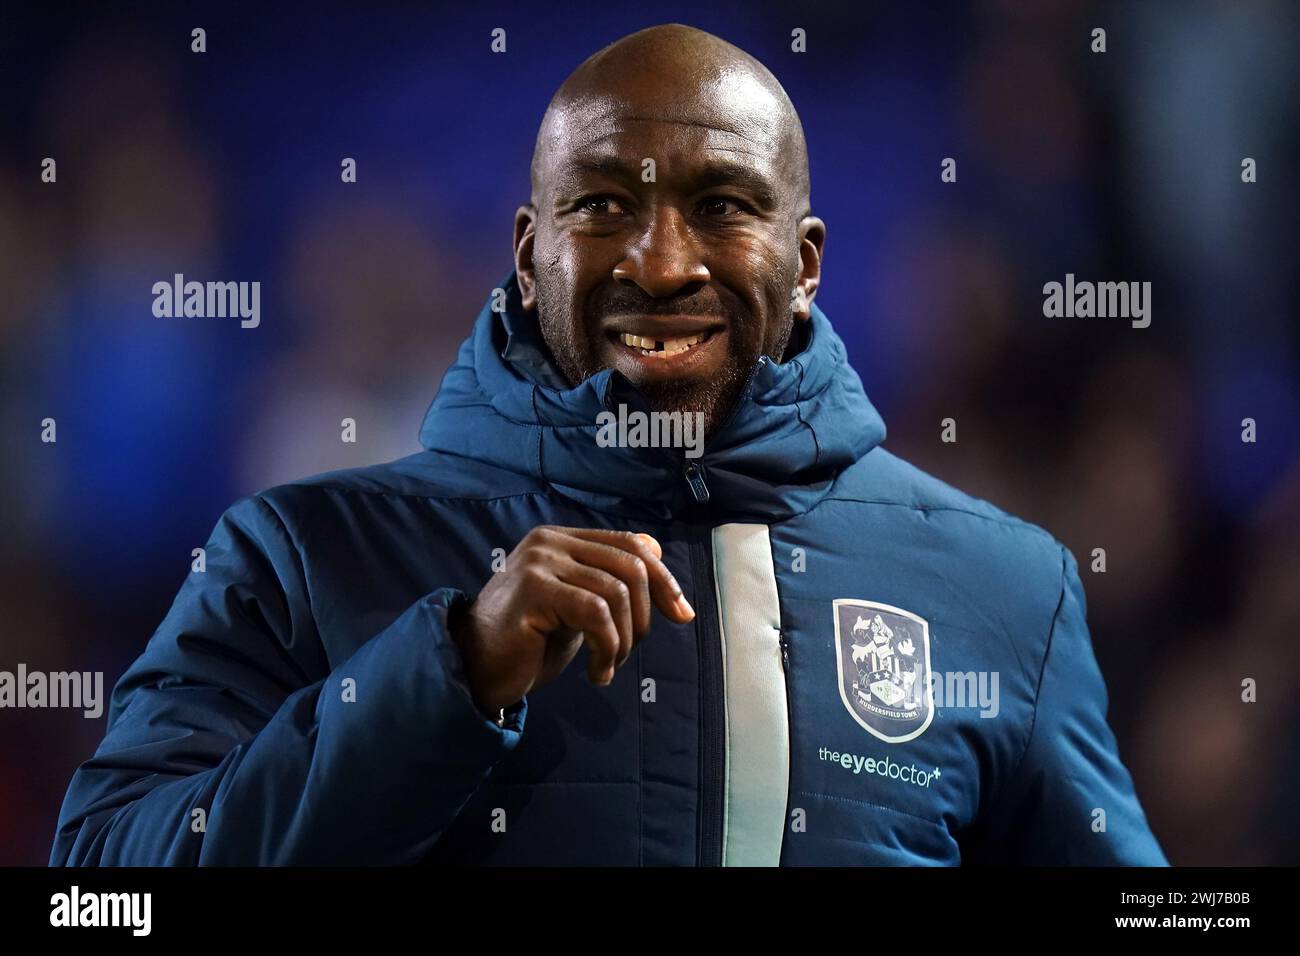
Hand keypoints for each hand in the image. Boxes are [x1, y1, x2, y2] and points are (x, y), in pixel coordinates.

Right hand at [449, 526, 694, 716]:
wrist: (476, 670)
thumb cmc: (530, 643)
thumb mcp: (578, 607)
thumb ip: (609, 580)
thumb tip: (660, 555)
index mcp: (563, 540)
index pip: (632, 546)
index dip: (664, 580)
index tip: (682, 615)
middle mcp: (550, 541)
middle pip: (631, 566)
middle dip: (645, 615)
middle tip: (629, 652)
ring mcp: (539, 562)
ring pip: (616, 593)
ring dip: (622, 641)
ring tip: (608, 666)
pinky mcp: (533, 590)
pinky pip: (595, 613)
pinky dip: (607, 648)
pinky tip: (596, 671)